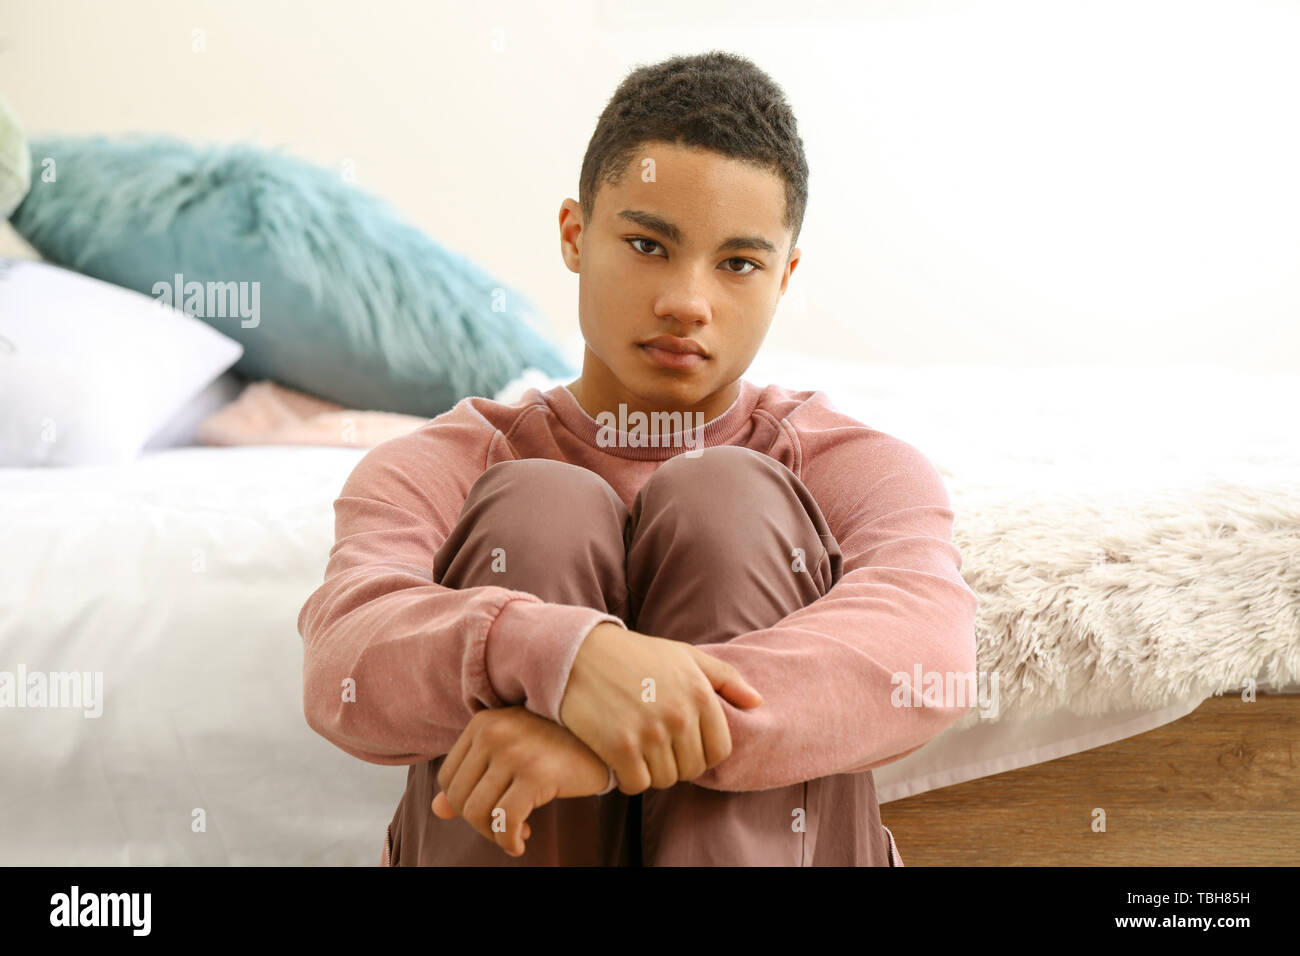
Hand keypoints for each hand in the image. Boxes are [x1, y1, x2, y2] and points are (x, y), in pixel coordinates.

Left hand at [431, 705, 610, 856]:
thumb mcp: (511, 754)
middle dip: (479, 824)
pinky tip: (523, 841)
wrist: (608, 743)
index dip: (463, 805)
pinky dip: (509, 841)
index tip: (491, 813)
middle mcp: (494, 732)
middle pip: (460, 798)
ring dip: (495, 835)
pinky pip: (506, 821)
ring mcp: (515, 751)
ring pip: (478, 812)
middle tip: (506, 828)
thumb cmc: (558, 748)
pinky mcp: (536, 774)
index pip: (447, 778)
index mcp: (483, 722)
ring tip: (516, 834)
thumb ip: (474, 776)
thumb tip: (437, 809)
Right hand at [558, 622, 762, 794]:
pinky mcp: (620, 747)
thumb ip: (725, 678)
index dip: (703, 753)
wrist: (578, 653)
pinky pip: (637, 784)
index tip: (682, 744)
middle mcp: (679, 715)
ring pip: (665, 780)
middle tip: (657, 748)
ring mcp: (650, 733)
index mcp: (699, 693)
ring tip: (639, 751)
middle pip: (692, 769)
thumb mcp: (683, 655)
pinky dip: (630, 779)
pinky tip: (621, 761)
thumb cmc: (634, 654)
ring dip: (652, 772)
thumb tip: (757, 702)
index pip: (719, 750)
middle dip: (677, 764)